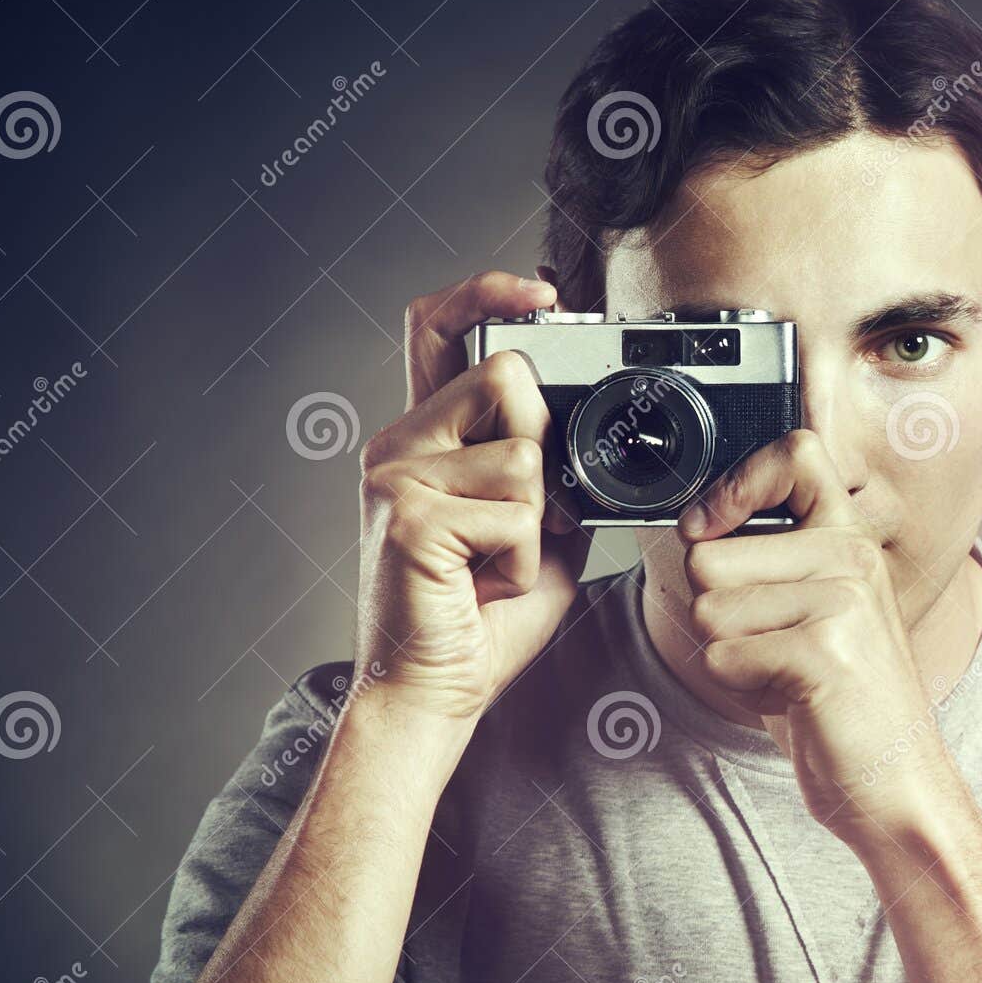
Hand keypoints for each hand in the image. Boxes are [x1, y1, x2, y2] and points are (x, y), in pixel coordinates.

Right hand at [353, 271, 591, 723]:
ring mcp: (395, 477)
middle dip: (542, 446)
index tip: (543, 292)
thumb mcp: (538, 529)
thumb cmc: (481, 617)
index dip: (487, 291)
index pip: (437, 328)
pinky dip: (521, 564)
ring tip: (494, 565)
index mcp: (425, 437)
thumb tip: (586, 426)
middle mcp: (398, 444)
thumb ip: (551, 472)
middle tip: (518, 519)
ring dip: (537, 524)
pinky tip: (483, 587)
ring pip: (522, 454)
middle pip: (506, 376)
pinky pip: (514, 516)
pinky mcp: (408, 518)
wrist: (433, 691)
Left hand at [679, 430, 956, 838]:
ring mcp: (842, 600)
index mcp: (850, 538)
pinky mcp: (823, 650)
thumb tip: (693, 529)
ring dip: (731, 655)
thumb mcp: (820, 608)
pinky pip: (723, 658)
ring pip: (709, 611)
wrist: (896, 778)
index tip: (711, 524)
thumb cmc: (844, 698)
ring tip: (787, 672)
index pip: (794, 455)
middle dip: (717, 613)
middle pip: (709, 556)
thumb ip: (772, 559)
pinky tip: (792, 698)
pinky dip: (742, 688)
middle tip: (772, 645)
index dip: (736, 483)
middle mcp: (851, 556)